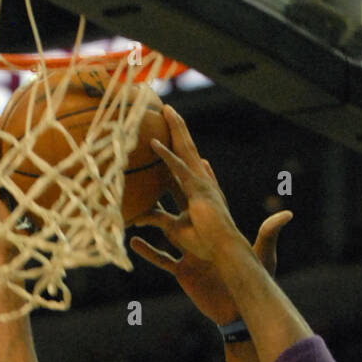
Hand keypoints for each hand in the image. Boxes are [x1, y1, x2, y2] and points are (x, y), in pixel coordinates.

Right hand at [132, 170, 291, 324]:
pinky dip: (147, 251)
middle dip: (166, 179)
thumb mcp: (263, 256)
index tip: (187, 149)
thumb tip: (287, 215)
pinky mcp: (183, 272)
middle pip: (179, 202)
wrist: (240, 311)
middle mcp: (201, 234)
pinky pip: (161, 259)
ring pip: (164, 228)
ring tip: (133, 204)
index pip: (202, 193)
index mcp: (217, 225)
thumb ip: (269, 235)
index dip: (195, 170)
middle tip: (152, 157)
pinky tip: (132, 241)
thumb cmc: (254, 283)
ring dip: (149, 217)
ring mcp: (190, 252)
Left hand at [136, 106, 249, 265]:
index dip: (178, 145)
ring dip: (175, 130)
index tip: (171, 129)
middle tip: (168, 109)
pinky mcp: (197, 193)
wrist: (223, 252)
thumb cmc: (204, 245)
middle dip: (177, 128)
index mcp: (197, 189)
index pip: (186, 161)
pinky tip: (154, 144)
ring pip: (185, 151)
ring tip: (166, 110)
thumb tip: (138, 215)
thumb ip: (157, 218)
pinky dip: (166, 156)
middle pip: (186, 149)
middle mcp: (200, 182)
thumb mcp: (174, 228)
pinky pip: (178, 171)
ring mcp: (200, 185)